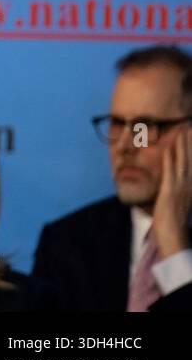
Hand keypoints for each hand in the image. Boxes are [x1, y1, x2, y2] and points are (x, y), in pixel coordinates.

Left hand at [152, 127, 191, 259]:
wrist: (172, 233)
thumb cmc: (171, 218)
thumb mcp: (178, 199)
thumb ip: (178, 186)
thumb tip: (174, 174)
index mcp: (191, 186)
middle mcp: (189, 184)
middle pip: (191, 158)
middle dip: (190, 142)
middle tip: (190, 126)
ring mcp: (181, 186)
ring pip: (183, 161)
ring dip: (182, 145)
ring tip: (182, 130)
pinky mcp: (170, 190)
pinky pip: (171, 170)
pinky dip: (171, 158)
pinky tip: (169, 148)